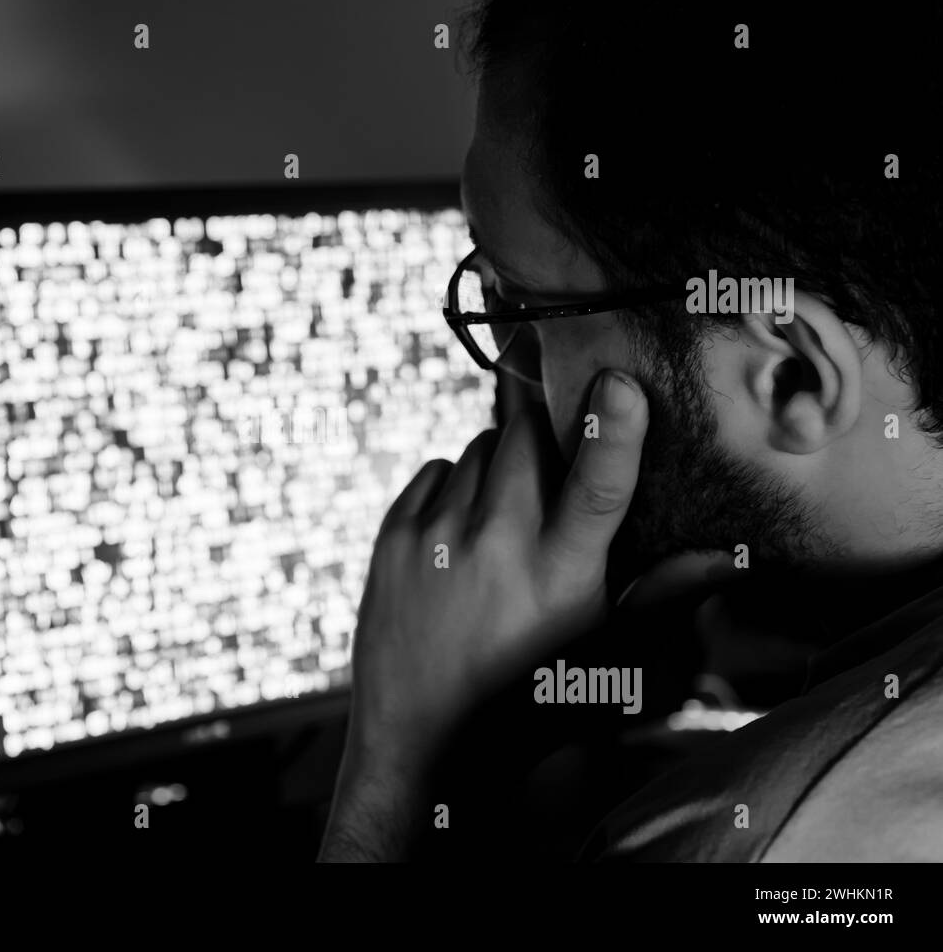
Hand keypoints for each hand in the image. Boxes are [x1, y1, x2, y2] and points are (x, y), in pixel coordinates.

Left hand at [344, 369, 648, 776]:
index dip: (612, 427)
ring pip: (479, 448)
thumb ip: (662, 597)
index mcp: (561, 578)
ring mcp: (437, 539)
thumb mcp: (604, 661)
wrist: (422, 742)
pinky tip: (461, 533)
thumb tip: (730, 556)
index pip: (596, 486)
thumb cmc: (529, 704)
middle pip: (527, 439)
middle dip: (545, 442)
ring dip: (499, 466)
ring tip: (502, 522)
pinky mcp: (393, 539)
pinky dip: (453, 486)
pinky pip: (435, 470)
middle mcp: (497, 547)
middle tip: (550, 483)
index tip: (618, 380)